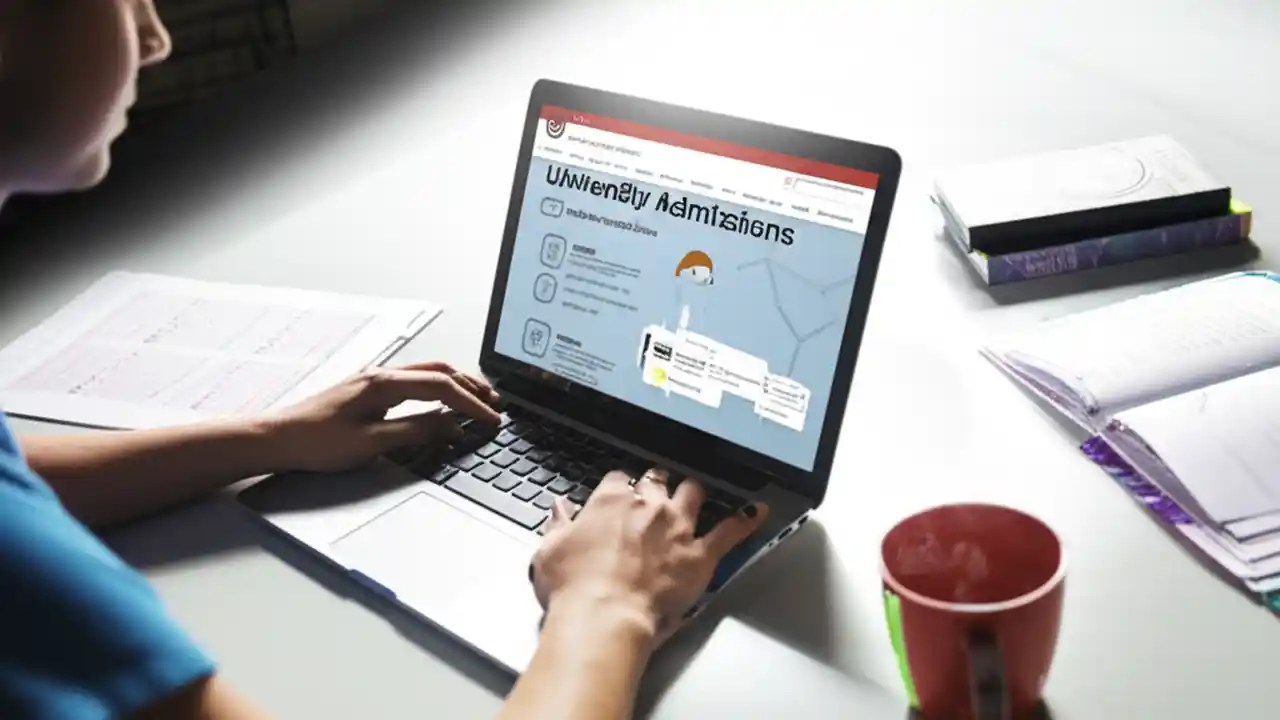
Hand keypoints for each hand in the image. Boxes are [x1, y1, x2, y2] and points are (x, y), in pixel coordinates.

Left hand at [262, 361, 500, 473]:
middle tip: (495, 403)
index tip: (490, 419)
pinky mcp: (368, 390)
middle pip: (439, 371)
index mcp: (385, 383)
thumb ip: (416, 432)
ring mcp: (374, 379)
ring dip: (455, 383)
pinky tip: (441, 402)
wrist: (277, 438)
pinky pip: (413, 381)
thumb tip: (451, 427)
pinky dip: (437, 388)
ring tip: (477, 399)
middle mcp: (382, 374)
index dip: (471, 404)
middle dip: (471, 385)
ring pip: (427, 372)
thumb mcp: (372, 443)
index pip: (442, 387)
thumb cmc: (317, 442)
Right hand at [530, 468, 767, 647]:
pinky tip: (756, 512)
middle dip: (657, 485)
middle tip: (656, 493)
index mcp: (611, 501)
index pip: (618, 479)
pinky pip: (731, 531)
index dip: (620, 487)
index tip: (620, 495)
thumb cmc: (575, 588)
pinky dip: (746, 520)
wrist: (603, 616)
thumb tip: (560, 509)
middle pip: (658, 480)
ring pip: (694, 492)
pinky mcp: (700, 554)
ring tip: (697, 492)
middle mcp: (648, 506)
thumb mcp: (551, 549)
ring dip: (694, 492)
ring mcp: (678, 527)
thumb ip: (558, 524)